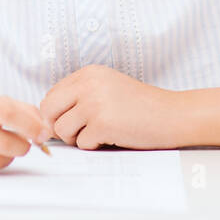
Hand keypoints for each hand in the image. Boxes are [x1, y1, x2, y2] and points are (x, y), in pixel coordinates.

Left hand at [39, 64, 176, 149]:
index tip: (68, 124)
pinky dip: (95, 146)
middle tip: (78, 134)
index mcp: (88, 73)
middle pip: (48, 111)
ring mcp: (94, 102)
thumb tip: (46, 120)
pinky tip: (113, 137)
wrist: (173, 114)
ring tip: (100, 134)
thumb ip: (80, 97)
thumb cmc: (141, 107)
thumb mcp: (107, 89)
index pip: (51, 95)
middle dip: (58, 127)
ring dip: (78, 139)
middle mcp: (88, 83)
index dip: (56, 115)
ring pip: (62, 130)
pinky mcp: (102, 123)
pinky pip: (82, 144)